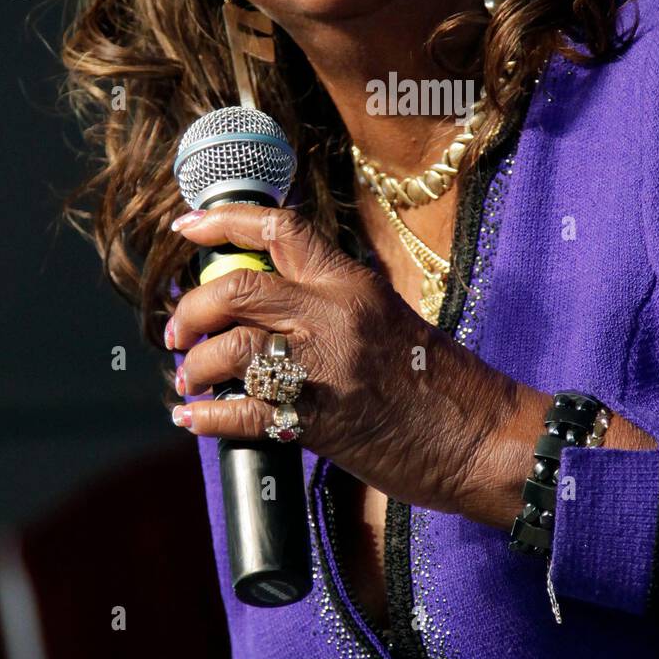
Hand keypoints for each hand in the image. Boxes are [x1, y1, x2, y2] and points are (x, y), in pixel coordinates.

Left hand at [166, 203, 527, 517]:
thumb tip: (268, 303)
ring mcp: (326, 366)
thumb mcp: (386, 317)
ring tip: (190, 382)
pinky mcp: (319, 419)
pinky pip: (241, 411)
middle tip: (177, 331)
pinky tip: (195, 420)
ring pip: (229, 348)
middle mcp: (335, 314)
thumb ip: (331, 303)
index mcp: (353, 282)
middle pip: (237, 288)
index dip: (223, 221)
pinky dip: (206, 417)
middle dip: (192, 309)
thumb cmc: (439, 382)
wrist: (480, 437)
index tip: (186, 228)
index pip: (280, 229)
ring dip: (194, 368)